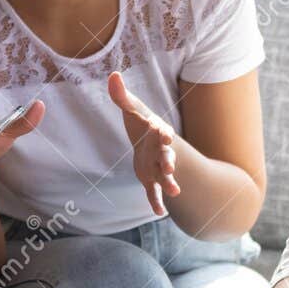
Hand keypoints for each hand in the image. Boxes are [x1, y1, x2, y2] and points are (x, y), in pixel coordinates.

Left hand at [108, 71, 180, 216]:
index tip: (163, 134)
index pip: (160, 132)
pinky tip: (160, 212)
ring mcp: (157, 167)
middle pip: (167, 156)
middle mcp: (161, 151)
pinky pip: (153, 192)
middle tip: (170, 167)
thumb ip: (122, 96)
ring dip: (169, 183)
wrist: (150, 142)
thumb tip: (113, 75)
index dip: (162, 133)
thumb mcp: (132, 109)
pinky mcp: (150, 179)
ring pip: (165, 177)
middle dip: (168, 161)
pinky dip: (156, 202)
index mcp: (157, 133)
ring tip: (175, 192)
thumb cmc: (142, 123)